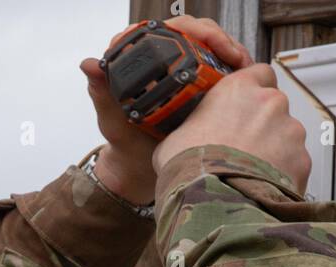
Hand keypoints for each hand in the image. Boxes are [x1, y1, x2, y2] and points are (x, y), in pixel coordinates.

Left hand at [81, 15, 251, 205]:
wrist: (140, 168)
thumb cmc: (123, 142)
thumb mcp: (111, 119)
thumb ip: (101, 92)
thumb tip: (90, 65)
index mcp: (139, 58)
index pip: (166, 29)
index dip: (189, 29)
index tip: (206, 40)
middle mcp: (162, 60)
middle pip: (194, 33)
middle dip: (218, 38)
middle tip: (233, 55)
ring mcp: (182, 73)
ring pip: (210, 48)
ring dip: (230, 51)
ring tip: (243, 64)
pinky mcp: (199, 87)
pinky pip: (218, 70)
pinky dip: (233, 69)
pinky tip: (245, 75)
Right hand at [153, 64, 311, 193]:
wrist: (215, 205)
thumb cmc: (194, 171)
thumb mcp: (176, 138)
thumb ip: (191, 127)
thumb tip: (183, 138)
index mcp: (239, 88)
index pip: (259, 73)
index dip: (252, 92)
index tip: (244, 107)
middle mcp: (270, 103)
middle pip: (275, 106)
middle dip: (263, 124)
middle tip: (244, 147)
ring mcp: (291, 131)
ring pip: (287, 135)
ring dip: (275, 149)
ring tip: (252, 172)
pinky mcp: (303, 161)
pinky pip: (295, 164)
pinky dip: (284, 173)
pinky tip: (263, 186)